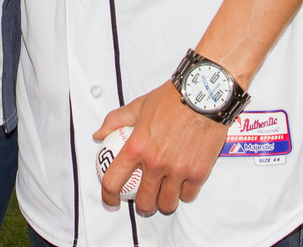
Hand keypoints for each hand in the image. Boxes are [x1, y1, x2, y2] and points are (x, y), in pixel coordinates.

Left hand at [96, 82, 229, 215]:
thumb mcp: (138, 106)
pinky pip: (188, 195)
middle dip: (142, 206)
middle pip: (144, 201)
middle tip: (143, 200)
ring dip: (163, 203)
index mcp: (137, 147)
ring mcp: (178, 170)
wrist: (203, 95)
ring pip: (167, 203)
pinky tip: (182, 186)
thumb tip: (99, 134)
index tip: (111, 200)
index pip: (114, 181)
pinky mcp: (199, 172)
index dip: (108, 196)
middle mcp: (156, 162)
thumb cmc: (171, 99)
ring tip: (163, 196)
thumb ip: (115, 121)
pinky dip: (184, 193)